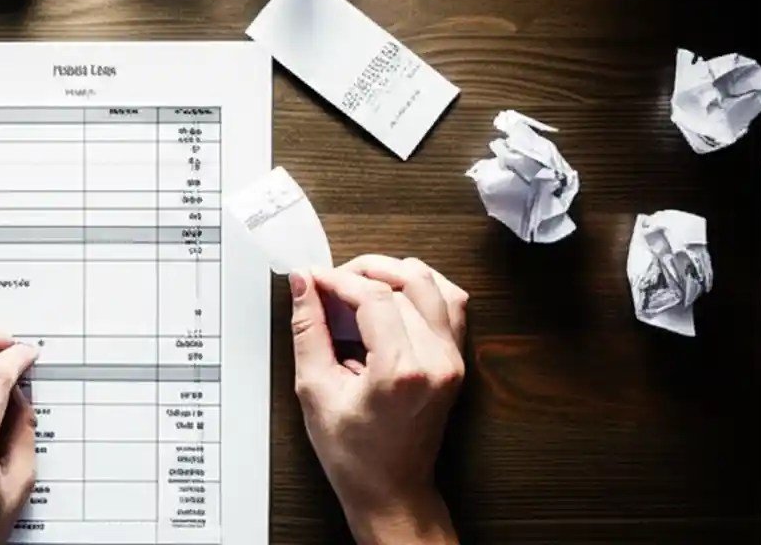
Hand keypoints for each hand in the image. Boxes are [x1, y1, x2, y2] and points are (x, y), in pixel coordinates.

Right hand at [289, 255, 467, 544]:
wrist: (391, 489)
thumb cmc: (354, 454)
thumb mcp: (316, 390)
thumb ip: (308, 330)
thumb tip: (303, 285)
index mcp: (401, 371)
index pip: (373, 296)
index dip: (338, 279)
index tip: (313, 279)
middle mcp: (436, 360)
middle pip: (405, 282)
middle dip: (362, 272)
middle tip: (331, 281)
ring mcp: (453, 359)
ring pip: (432, 283)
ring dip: (393, 272)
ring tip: (360, 281)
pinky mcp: (457, 360)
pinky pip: (452, 303)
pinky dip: (422, 287)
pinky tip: (395, 293)